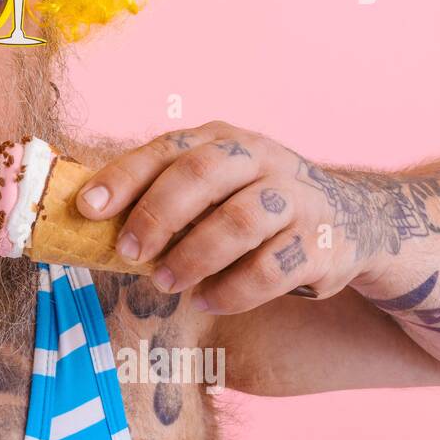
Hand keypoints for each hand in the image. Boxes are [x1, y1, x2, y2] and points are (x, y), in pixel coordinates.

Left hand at [76, 121, 360, 313]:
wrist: (352, 221)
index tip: (88, 208)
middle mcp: (262, 158)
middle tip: (127, 252)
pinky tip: (208, 299)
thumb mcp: (214, 188)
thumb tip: (88, 224)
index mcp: (223, 140)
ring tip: (165, 282)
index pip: (168, 149)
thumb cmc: (252, 206)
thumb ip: (163, 197)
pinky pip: (272, 267)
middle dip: (156, 214)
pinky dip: (233, 289)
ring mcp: (296, 197)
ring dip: (193, 256)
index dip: (124, 177)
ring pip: (238, 221)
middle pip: (202, 174)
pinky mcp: (322, 242)